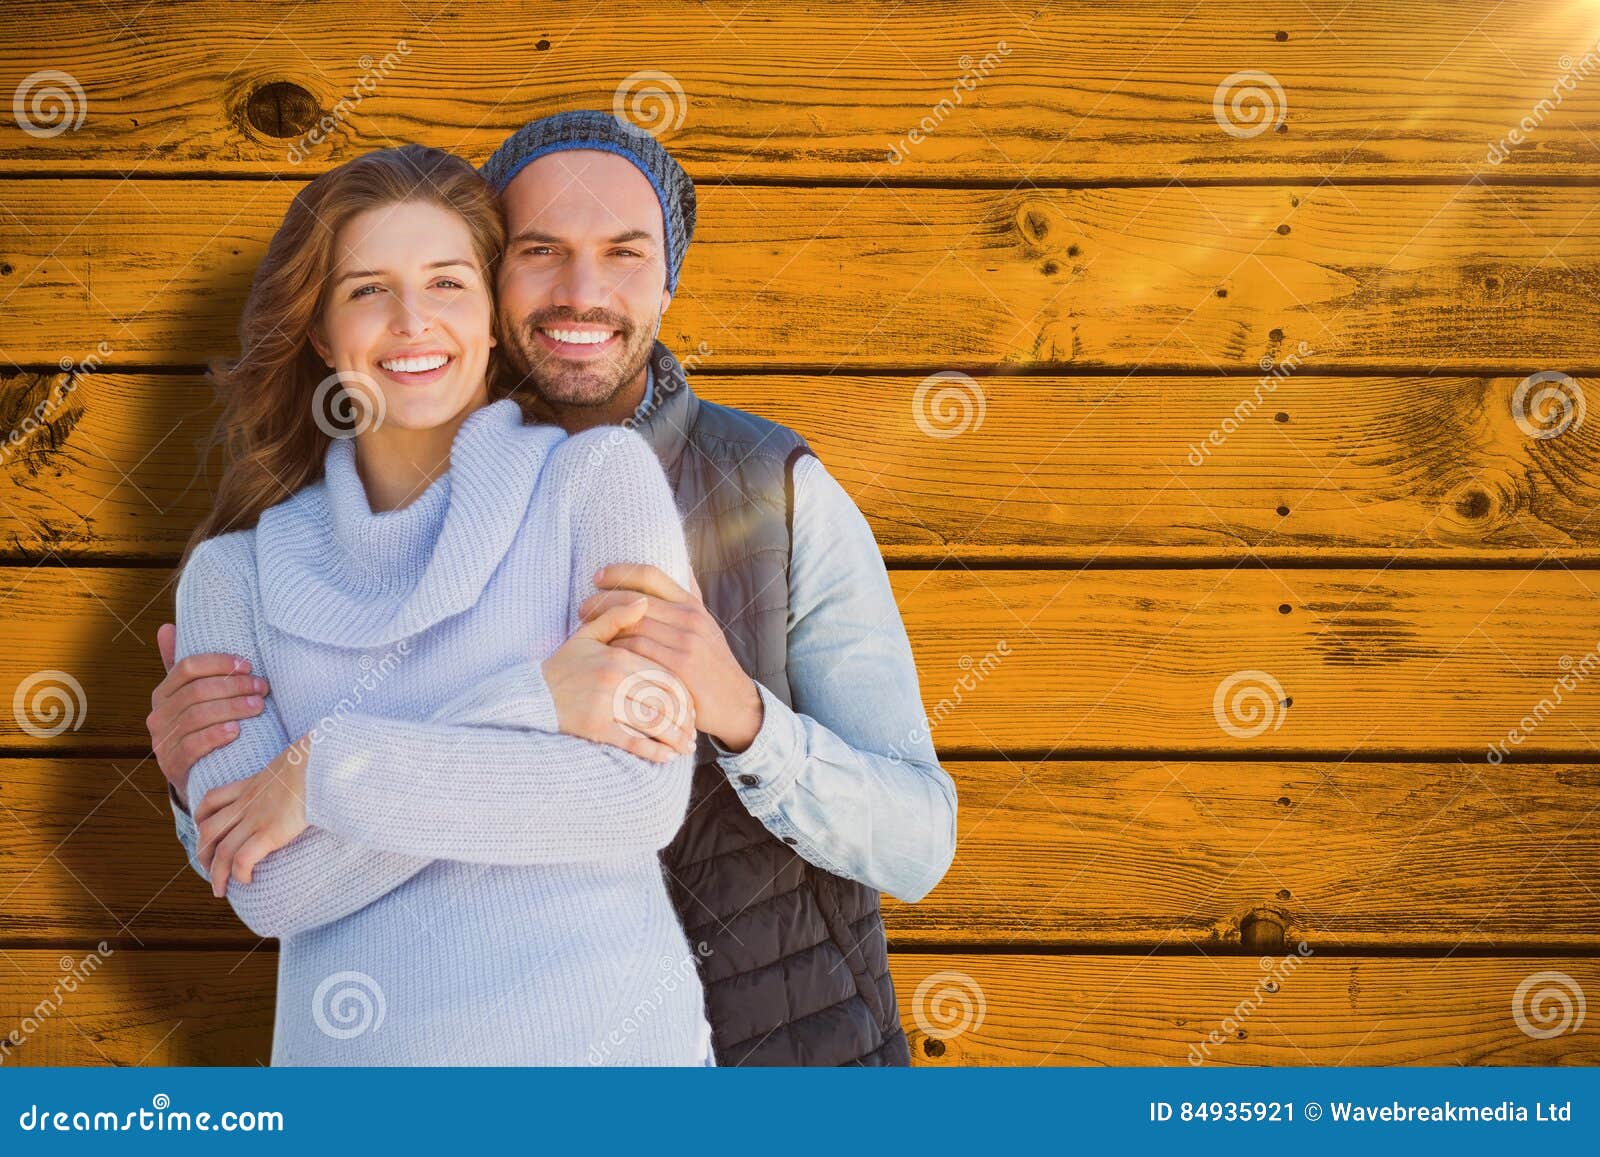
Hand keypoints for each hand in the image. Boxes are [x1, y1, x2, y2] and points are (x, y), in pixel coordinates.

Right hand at [147, 623, 268, 806]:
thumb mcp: (192, 695)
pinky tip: (236, 731)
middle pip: (197, 692)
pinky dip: (216, 736)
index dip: (219, 663)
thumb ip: (183, 665)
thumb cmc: (200, 726)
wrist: (195, 774)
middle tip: (261, 687)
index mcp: (163, 692)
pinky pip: (192, 746)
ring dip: (231, 708)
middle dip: (234, 686)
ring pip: (196, 717)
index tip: (248, 665)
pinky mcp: (172, 765)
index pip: (187, 668)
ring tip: (258, 706)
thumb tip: (166, 627)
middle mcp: (158, 715)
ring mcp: (163, 741)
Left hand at [194, 734, 311, 897]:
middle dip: (202, 854)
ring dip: (216, 874)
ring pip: (221, 851)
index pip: (212, 800)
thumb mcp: (295, 760)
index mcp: (250, 786)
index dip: (201, 820)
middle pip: (208, 831)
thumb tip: (313, 769)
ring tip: (221, 890)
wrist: (320, 761)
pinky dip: (239, 874)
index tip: (209, 836)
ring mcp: (256, 819)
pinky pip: (243, 860)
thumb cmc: (317, 759)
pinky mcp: (270, 832)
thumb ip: (294, 769)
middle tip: (209, 870)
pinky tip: (247, 880)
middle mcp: (247, 804)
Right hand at [542, 596, 697, 760]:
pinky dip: (654, 751)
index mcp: (618, 656)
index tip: (693, 705)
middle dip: (685, 717)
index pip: (665, 674)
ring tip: (686, 746)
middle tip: (694, 728)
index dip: (685, 692)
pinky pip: (633, 742)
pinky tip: (667, 757)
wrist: (531, 695)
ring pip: (653, 721)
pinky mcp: (595, 727)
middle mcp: (614, 679)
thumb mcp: (587, 636)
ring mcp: (605, 703)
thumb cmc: (564, 666)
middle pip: (664, 698)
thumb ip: (616, 617)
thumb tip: (643, 600)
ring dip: (675, 737)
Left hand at [577, 564, 763, 752]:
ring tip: (587, 631)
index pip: (652, 575)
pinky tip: (604, 653)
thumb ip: (690, 597)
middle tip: (582, 609)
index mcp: (693, 605)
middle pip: (634, 600)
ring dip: (604, 628)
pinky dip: (615, 650)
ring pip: (631, 626)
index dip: (620, 571)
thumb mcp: (707, 625)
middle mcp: (690, 619)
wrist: (735, 703)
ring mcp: (685, 643)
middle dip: (602, 602)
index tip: (597, 576)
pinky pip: (636, 652)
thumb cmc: (712, 664)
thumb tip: (682, 564)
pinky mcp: (678, 667)